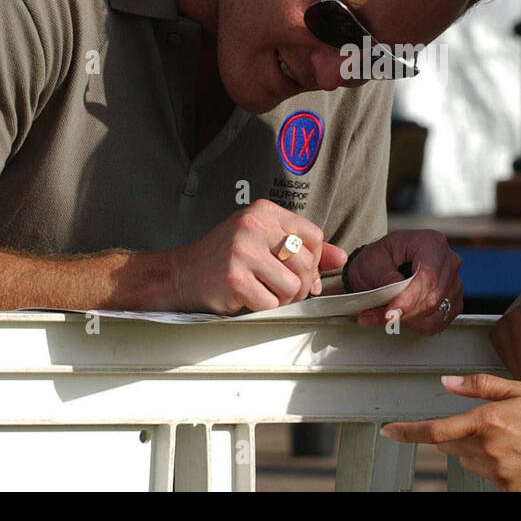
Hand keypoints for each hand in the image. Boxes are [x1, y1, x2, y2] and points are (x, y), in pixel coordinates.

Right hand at [166, 199, 345, 312]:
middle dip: (302, 285)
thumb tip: (340, 258)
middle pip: (305, 263)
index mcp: (263, 211)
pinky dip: (265, 308)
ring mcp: (242, 251)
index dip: (314, 260)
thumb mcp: (262, 242)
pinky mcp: (234, 278)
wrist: (180, 275)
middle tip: (284, 291)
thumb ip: (302, 248)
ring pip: (293, 286)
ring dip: (284, 299)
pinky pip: (271, 303)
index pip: (313, 235)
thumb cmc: (224, 258)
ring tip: (266, 294)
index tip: (303, 273)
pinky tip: (250, 300)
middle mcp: (253, 225)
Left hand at [349, 230, 462, 334]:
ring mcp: (454, 282)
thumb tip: (397, 296)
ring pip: (434, 313)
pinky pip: (436, 323)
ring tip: (385, 313)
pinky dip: (414, 325)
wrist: (382, 266)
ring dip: (406, 319)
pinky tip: (401, 315)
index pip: (427, 277)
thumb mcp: (373, 261)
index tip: (391, 313)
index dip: (410, 298)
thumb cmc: (380, 258)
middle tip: (377, 315)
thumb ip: (386, 278)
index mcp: (431, 243)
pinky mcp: (453, 302)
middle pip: (433, 297)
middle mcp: (448, 261)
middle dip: (404, 312)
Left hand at [381, 374, 520, 491]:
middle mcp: (489, 449)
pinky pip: (488, 478)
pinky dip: (495, 467)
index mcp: (488, 420)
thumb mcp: (519, 389)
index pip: (437, 430)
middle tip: (490, 424)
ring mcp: (498, 473)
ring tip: (513, 439)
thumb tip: (447, 383)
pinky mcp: (509, 490)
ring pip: (468, 461)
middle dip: (458, 434)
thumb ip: (480, 386)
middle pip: (451, 445)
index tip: (389, 432)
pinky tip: (518, 456)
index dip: (409, 432)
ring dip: (478, 450)